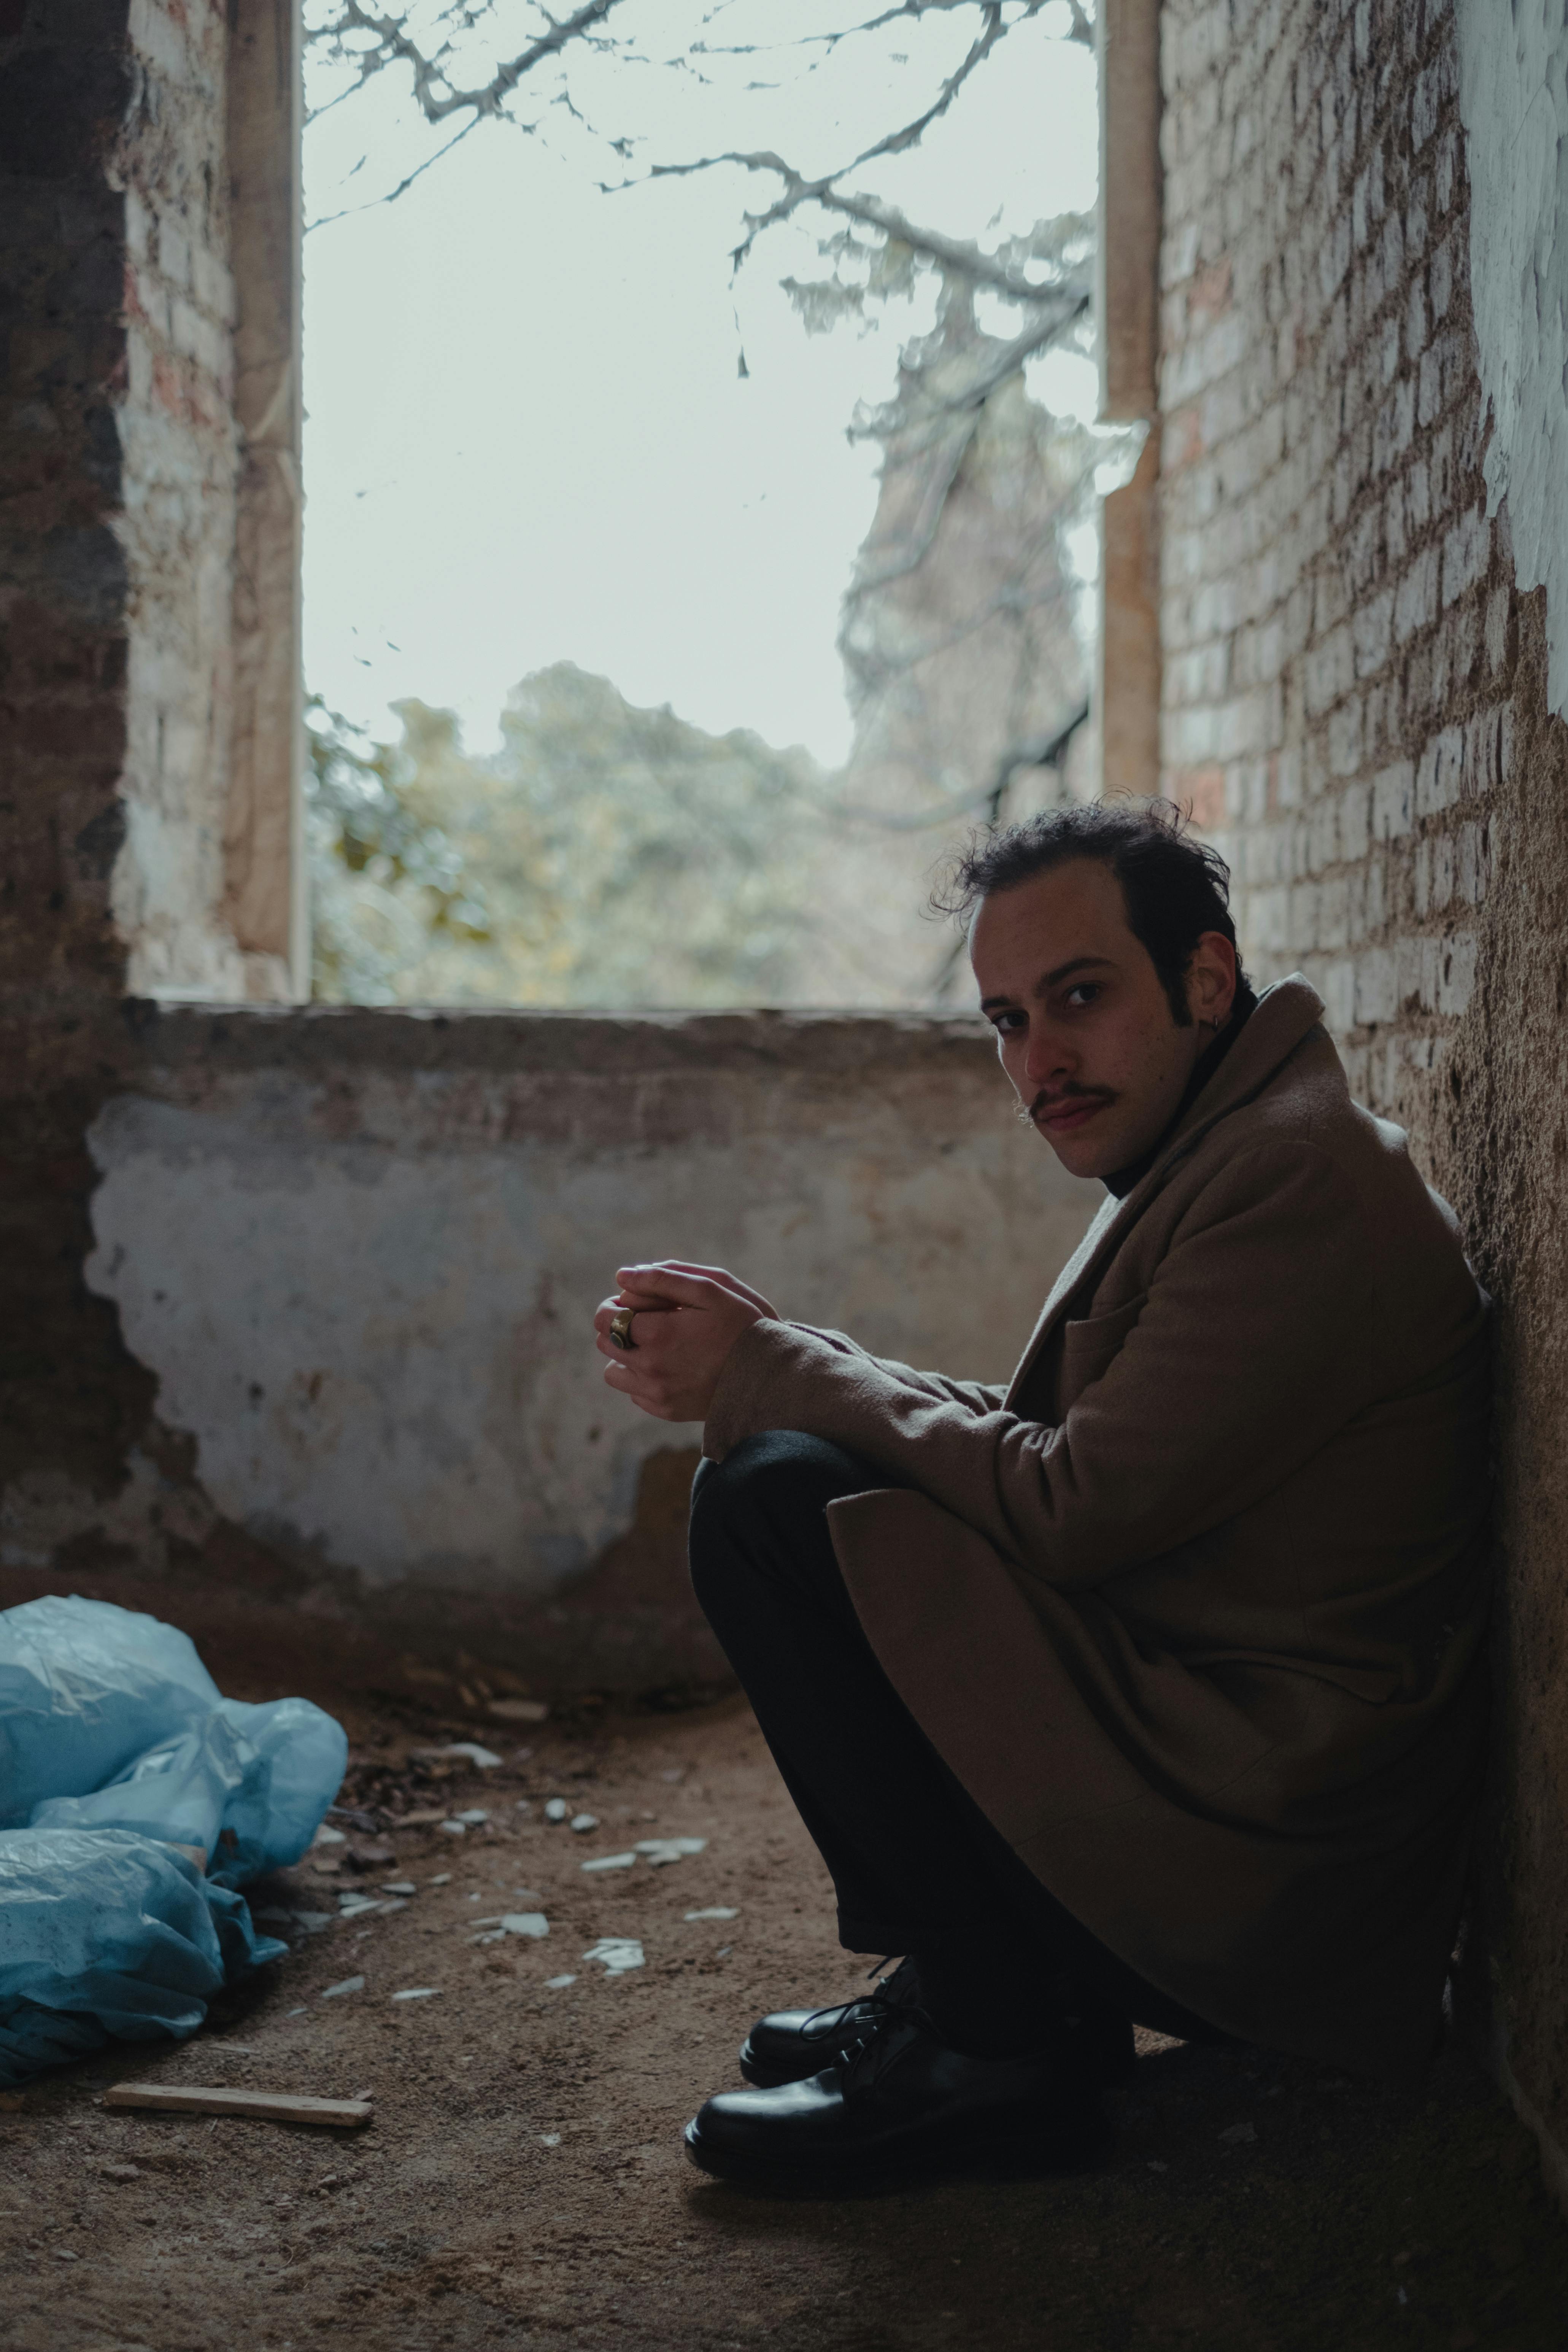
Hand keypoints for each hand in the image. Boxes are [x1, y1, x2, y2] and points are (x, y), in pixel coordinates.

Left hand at [593, 1261, 778, 1422]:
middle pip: (605, 1343)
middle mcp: (650, 1368)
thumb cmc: (744, 1325)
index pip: (605, 1317)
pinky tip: (672, 1367)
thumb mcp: (711, 1289)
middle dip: (620, 1327)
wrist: (772, 1376)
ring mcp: (657, 1394)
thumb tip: (621, 1276)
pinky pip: (635, 1393)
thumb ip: (662, 1278)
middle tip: (650, 1321)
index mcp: (657, 1333)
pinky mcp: (666, 1411)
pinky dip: (644, 1379)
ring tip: (657, 1346)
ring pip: (614, 1372)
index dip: (615, 1305)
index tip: (634, 1302)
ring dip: (626, 1356)